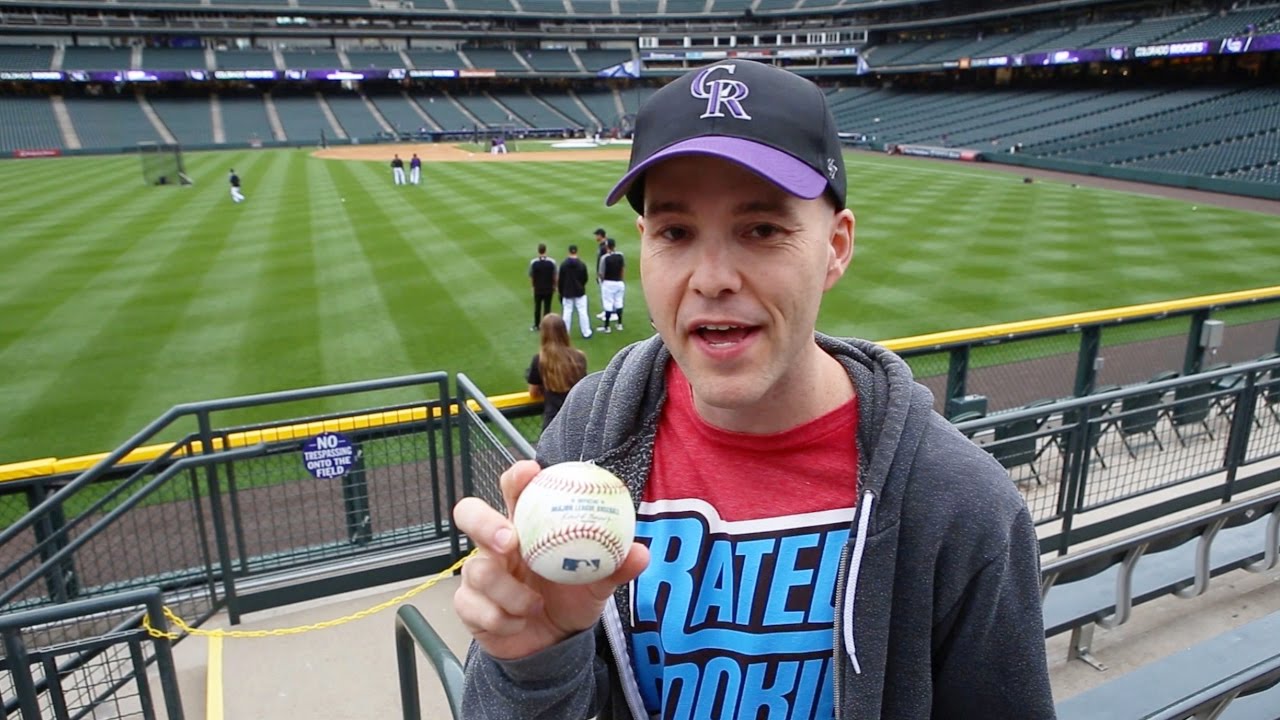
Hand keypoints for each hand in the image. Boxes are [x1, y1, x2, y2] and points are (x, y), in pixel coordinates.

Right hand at [453, 460, 649, 659]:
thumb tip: (640, 553)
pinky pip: (476, 608)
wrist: (554, 644)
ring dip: (510, 593)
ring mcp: (477, 573)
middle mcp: (496, 544)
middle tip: (511, 540)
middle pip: (469, 513)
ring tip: (535, 605)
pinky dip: (503, 619)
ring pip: (479, 571)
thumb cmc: (571, 598)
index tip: (530, 471)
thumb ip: (615, 567)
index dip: (516, 477)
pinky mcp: (468, 604)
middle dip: (485, 522)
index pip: (514, 490)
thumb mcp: (597, 583)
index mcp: (525, 526)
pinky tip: (519, 623)